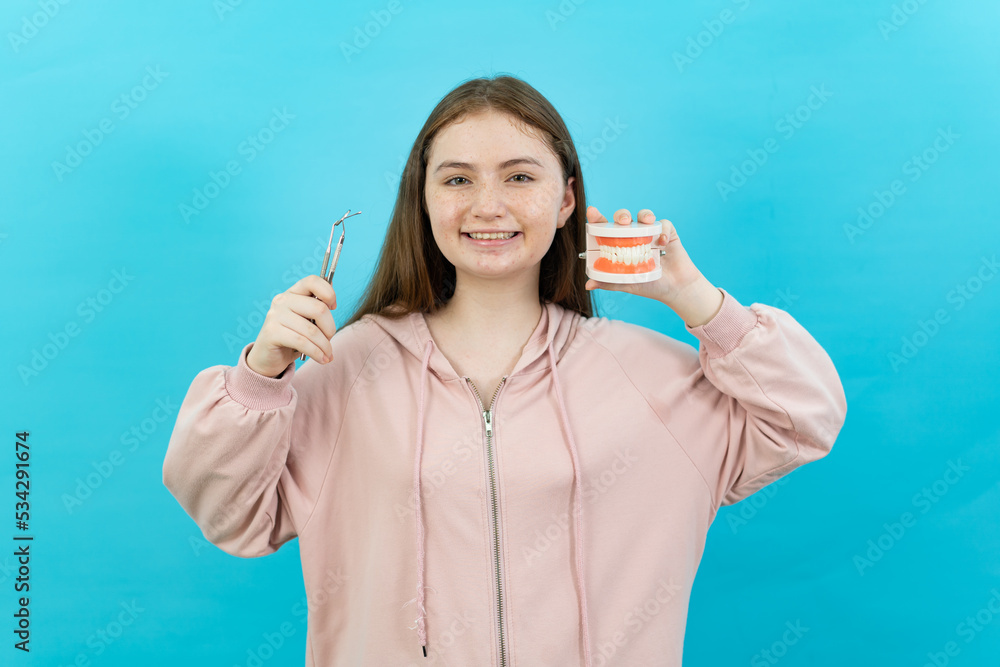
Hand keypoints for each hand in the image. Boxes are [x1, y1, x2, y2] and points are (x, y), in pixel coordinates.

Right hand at [246, 275, 337, 376]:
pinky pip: (302, 342)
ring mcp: (275, 315)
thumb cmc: (291, 338)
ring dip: (325, 346)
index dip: (328, 293)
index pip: (312, 281)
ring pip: (312, 330)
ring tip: (328, 355)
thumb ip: (317, 308)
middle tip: (329, 340)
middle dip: (330, 328)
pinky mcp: (272, 332)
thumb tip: (332, 292)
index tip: (333, 307)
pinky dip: (316, 353)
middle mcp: (282, 300)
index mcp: (292, 293)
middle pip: (319, 308)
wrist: (267, 358)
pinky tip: (322, 359)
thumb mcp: (306, 321)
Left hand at [584, 206, 704, 304]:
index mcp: (620, 245)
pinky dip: (663, 230)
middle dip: (622, 215)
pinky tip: (663, 242)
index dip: (598, 218)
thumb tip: (588, 284)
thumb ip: (609, 282)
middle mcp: (633, 236)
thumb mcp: (627, 284)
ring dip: (644, 215)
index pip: (605, 229)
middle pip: (623, 218)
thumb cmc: (649, 285)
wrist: (675, 289)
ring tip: (647, 222)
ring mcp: (650, 233)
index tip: (592, 211)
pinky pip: (664, 224)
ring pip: (643, 215)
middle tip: (624, 222)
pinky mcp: (667, 233)